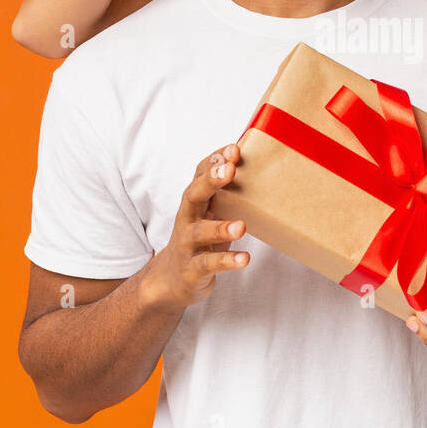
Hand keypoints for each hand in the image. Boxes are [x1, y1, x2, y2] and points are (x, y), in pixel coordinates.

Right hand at [140, 143, 249, 310]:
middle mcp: (187, 218)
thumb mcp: (208, 213)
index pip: (200, 174)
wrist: (171, 279)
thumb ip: (225, 193)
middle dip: (211, 181)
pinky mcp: (193, 269)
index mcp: (194, 201)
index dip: (215, 160)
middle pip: (194, 195)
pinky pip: (209, 264)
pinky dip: (227, 261)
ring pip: (201, 233)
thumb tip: (255, 166)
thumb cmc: (199, 239)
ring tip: (241, 226)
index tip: (233, 148)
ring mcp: (188, 244)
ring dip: (221, 227)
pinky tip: (244, 258)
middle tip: (230, 169)